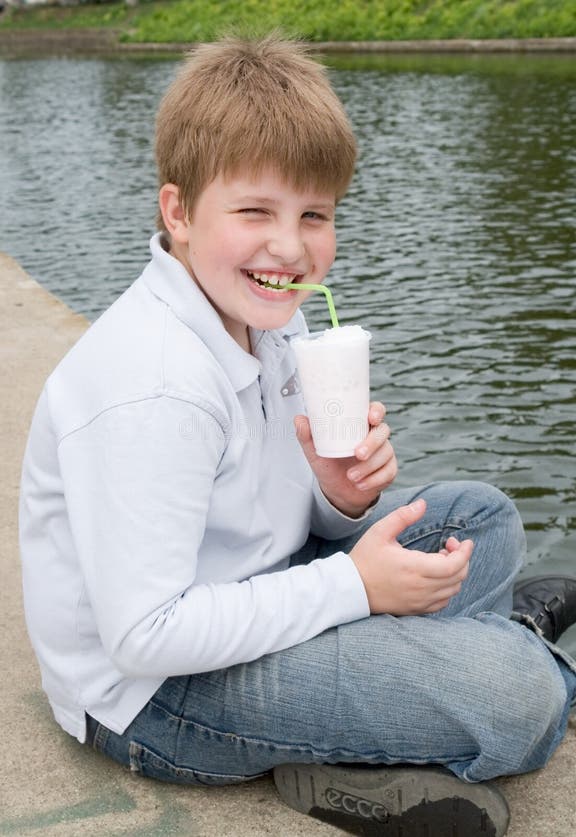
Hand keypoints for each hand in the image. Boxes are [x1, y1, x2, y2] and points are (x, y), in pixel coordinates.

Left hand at [295, 401, 396, 516]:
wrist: (336, 491)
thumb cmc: (329, 464)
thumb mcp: (315, 451)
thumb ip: (307, 435)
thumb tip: (299, 419)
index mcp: (360, 425)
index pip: (375, 410)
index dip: (376, 411)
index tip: (371, 418)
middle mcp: (374, 436)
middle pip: (383, 431)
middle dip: (372, 443)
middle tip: (357, 454)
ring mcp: (384, 452)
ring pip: (386, 453)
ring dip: (368, 466)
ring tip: (351, 476)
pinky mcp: (389, 470)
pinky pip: (388, 472)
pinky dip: (374, 480)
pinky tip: (361, 484)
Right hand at [350, 498, 472, 614]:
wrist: (351, 588)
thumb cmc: (365, 558)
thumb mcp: (380, 531)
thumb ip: (403, 516)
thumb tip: (423, 504)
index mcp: (413, 567)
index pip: (453, 565)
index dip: (465, 552)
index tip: (465, 541)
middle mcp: (420, 587)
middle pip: (457, 577)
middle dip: (462, 559)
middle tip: (450, 545)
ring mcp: (419, 601)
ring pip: (452, 590)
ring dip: (455, 573)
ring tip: (443, 558)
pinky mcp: (415, 609)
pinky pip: (442, 602)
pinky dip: (447, 588)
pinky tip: (437, 576)